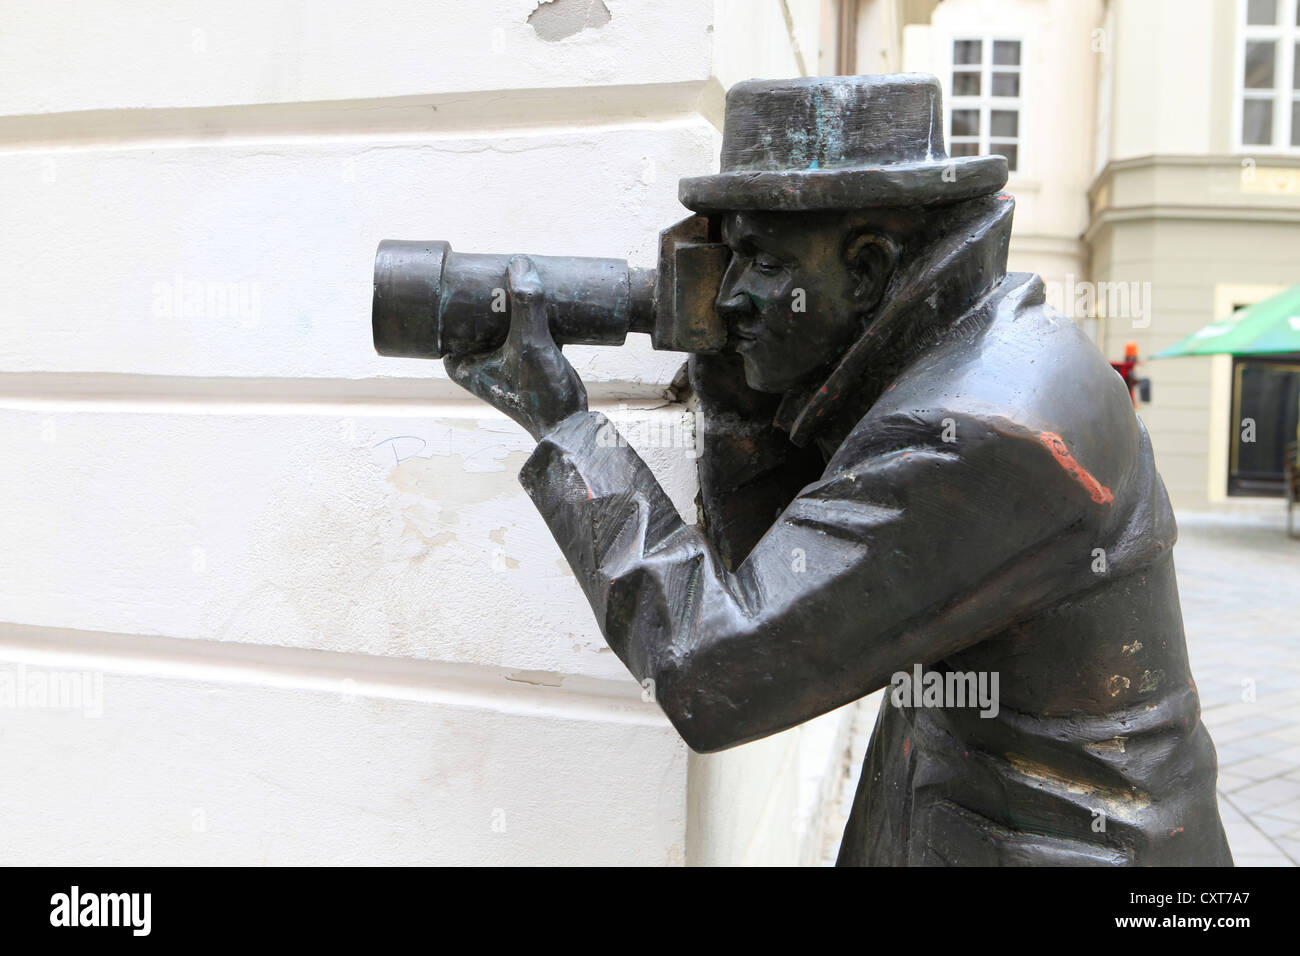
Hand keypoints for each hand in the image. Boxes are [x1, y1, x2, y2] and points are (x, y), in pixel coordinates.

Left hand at [444, 256, 587, 439]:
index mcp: (460, 362)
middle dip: (488, 293)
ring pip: (501, 321)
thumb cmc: (541, 396)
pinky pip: (520, 327)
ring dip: (509, 301)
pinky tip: (536, 293)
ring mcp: (499, 362)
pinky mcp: (523, 360)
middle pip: (477, 316)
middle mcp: (476, 362)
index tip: (471, 267)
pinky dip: (527, 313)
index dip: (458, 292)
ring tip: (519, 273)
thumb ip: (527, 307)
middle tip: (498, 263)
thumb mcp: (530, 345)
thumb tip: (521, 264)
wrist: (570, 424)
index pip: (450, 318)